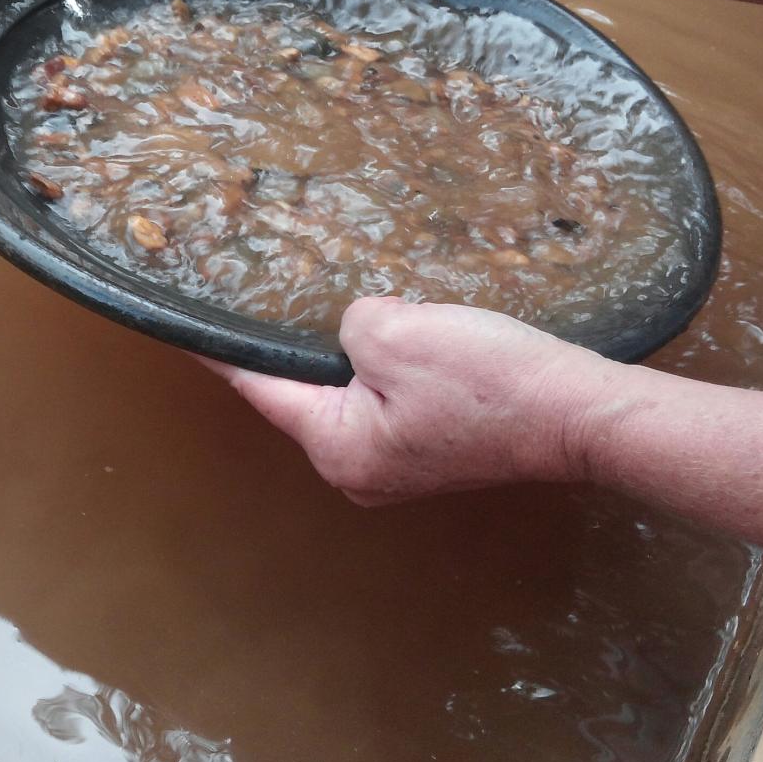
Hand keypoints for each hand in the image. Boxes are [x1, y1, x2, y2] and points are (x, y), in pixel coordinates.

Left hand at [202, 296, 633, 505]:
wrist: (578, 412)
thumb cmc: (487, 381)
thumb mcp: (394, 332)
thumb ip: (347, 324)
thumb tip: (357, 329)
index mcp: (337, 447)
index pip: (259, 389)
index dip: (221, 352)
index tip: (184, 328)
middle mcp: (358, 470)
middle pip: (307, 393)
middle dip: (302, 345)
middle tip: (282, 291)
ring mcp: (398, 465)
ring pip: (352, 393)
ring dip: (356, 352)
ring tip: (361, 308)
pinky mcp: (434, 450)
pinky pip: (389, 399)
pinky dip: (389, 366)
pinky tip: (407, 332)